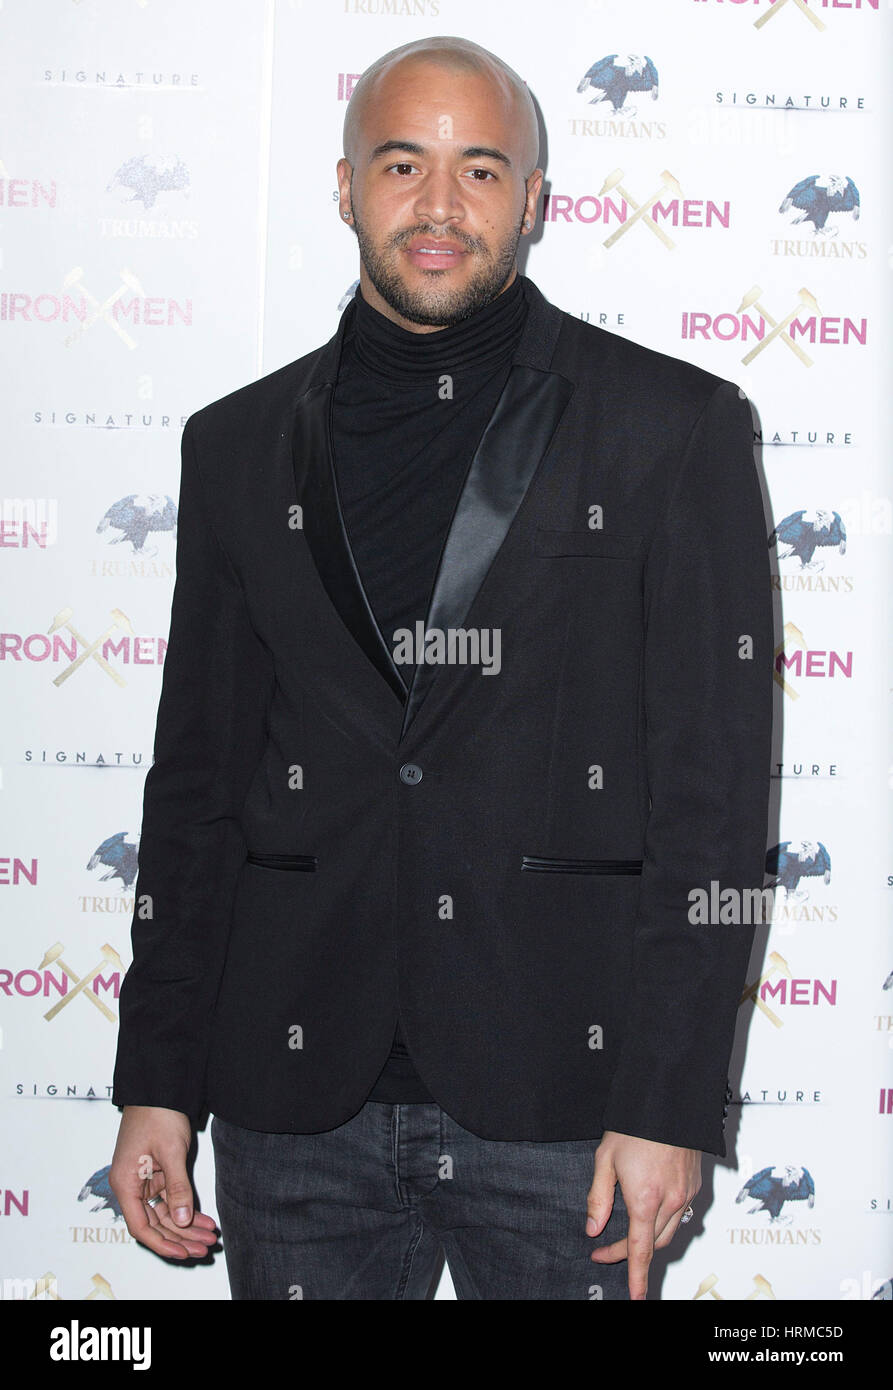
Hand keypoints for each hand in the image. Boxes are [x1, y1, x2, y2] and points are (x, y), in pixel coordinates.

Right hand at [109, 1106, 218, 1260]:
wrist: (159, 1087)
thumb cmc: (158, 1113)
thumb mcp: (171, 1151)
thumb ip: (177, 1186)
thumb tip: (182, 1219)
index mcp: (125, 1183)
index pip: (141, 1227)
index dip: (162, 1243)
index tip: (184, 1252)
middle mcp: (131, 1186)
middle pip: (155, 1224)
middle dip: (181, 1237)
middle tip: (206, 1248)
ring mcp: (144, 1181)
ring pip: (164, 1214)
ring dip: (187, 1226)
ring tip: (210, 1237)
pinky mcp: (156, 1174)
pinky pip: (170, 1199)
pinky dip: (186, 1209)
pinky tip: (205, 1220)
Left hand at [586, 1130, 700, 1299]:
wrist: (667, 1099)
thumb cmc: (634, 1125)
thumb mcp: (605, 1159)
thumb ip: (598, 1198)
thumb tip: (593, 1229)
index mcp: (645, 1198)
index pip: (639, 1250)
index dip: (635, 1276)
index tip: (635, 1296)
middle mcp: (670, 1201)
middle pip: (653, 1244)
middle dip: (629, 1253)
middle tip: (604, 1248)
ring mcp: (686, 1193)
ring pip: (668, 1232)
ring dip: (648, 1239)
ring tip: (626, 1232)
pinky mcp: (695, 1184)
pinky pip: (680, 1214)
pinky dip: (664, 1221)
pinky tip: (651, 1210)